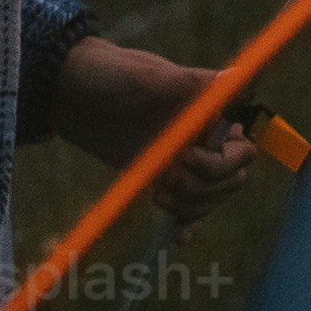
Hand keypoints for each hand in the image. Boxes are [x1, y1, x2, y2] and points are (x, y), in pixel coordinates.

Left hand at [48, 38, 266, 213]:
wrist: (67, 90)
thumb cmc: (110, 73)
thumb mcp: (150, 78)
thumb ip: (194, 84)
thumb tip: (239, 76)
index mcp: (210, 109)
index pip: (242, 149)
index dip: (223, 162)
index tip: (188, 157)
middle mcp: (202, 134)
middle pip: (230, 179)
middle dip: (204, 187)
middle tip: (166, 181)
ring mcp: (181, 156)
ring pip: (207, 196)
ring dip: (190, 205)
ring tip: (157, 195)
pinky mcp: (159, 173)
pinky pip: (184, 204)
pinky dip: (186, 222)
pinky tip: (178, 237)